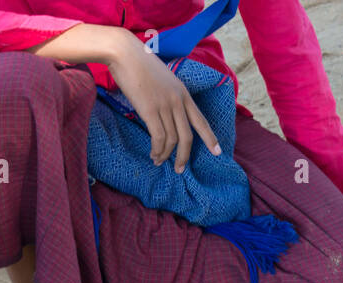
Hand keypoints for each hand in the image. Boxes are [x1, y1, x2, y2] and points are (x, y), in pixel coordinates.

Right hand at [108, 32, 220, 172]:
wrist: (125, 53)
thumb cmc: (140, 65)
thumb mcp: (163, 80)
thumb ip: (168, 96)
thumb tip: (165, 114)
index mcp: (184, 94)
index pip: (201, 120)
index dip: (210, 138)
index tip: (217, 152)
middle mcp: (178, 101)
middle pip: (188, 137)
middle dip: (184, 156)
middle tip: (179, 169)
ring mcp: (165, 106)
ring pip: (172, 139)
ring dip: (165, 155)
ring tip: (158, 161)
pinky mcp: (150, 110)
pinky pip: (158, 137)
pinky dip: (157, 150)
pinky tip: (153, 155)